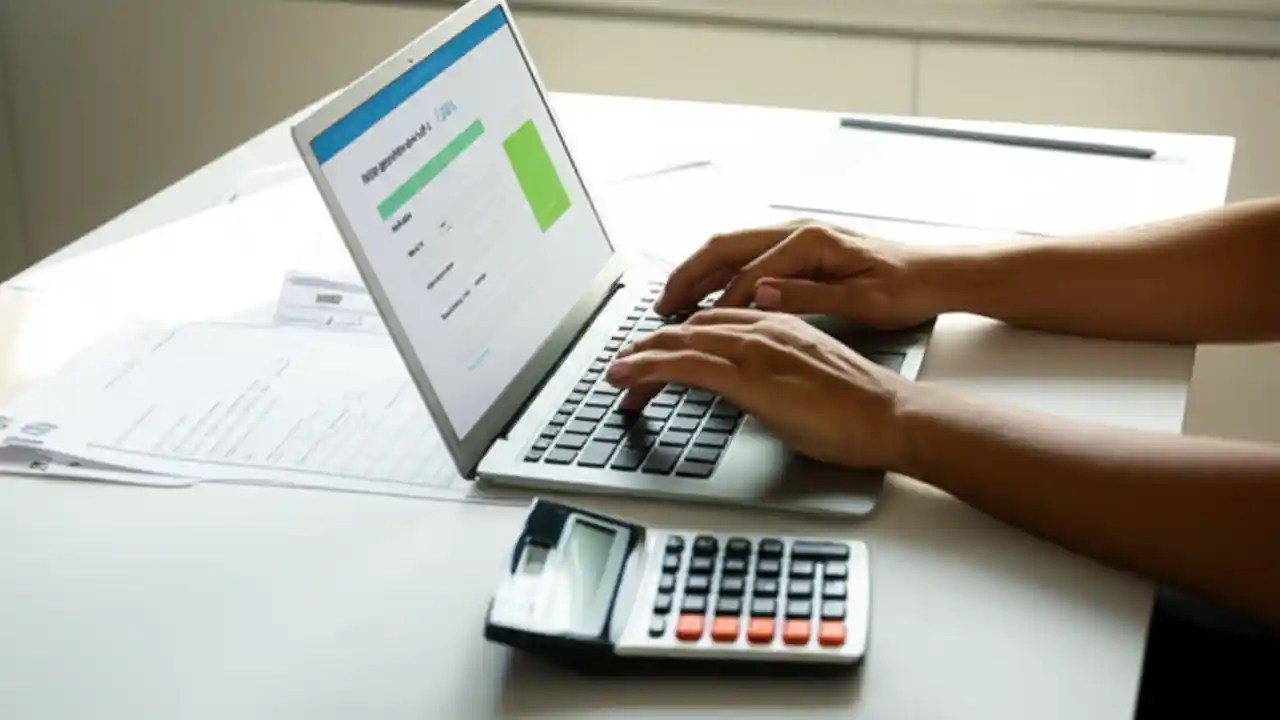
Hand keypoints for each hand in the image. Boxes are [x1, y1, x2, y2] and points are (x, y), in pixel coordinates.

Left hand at [606, 309, 913, 469]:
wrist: (892, 417)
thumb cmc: (860, 407)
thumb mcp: (806, 379)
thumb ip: (773, 374)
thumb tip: (747, 391)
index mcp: (778, 324)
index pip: (711, 323)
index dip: (676, 340)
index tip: (654, 360)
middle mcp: (763, 328)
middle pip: (689, 329)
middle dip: (650, 350)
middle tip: (624, 372)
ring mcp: (757, 350)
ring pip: (681, 341)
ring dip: (640, 358)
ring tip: (615, 376)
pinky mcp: (752, 378)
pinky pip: (687, 365)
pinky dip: (650, 368)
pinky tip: (629, 378)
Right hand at [655, 220, 944, 329]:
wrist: (940, 272)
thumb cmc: (908, 287)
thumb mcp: (862, 300)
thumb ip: (808, 296)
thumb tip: (760, 293)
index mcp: (811, 241)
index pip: (748, 274)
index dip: (717, 305)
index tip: (693, 332)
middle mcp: (799, 230)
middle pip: (724, 248)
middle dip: (688, 278)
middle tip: (660, 309)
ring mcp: (798, 236)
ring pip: (731, 249)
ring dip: (699, 274)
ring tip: (673, 303)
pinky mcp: (802, 248)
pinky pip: (747, 256)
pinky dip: (720, 274)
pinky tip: (710, 297)